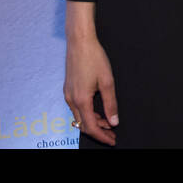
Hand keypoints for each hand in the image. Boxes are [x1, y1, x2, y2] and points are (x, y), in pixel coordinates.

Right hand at [63, 12, 118, 145]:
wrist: (79, 42)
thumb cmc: (93, 58)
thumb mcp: (107, 82)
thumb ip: (110, 103)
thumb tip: (113, 121)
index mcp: (81, 100)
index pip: (91, 127)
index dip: (102, 136)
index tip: (112, 140)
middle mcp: (71, 99)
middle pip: (83, 125)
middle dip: (98, 132)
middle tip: (112, 134)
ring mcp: (68, 94)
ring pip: (79, 117)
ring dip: (93, 122)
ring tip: (108, 123)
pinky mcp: (68, 89)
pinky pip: (76, 108)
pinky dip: (87, 113)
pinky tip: (98, 111)